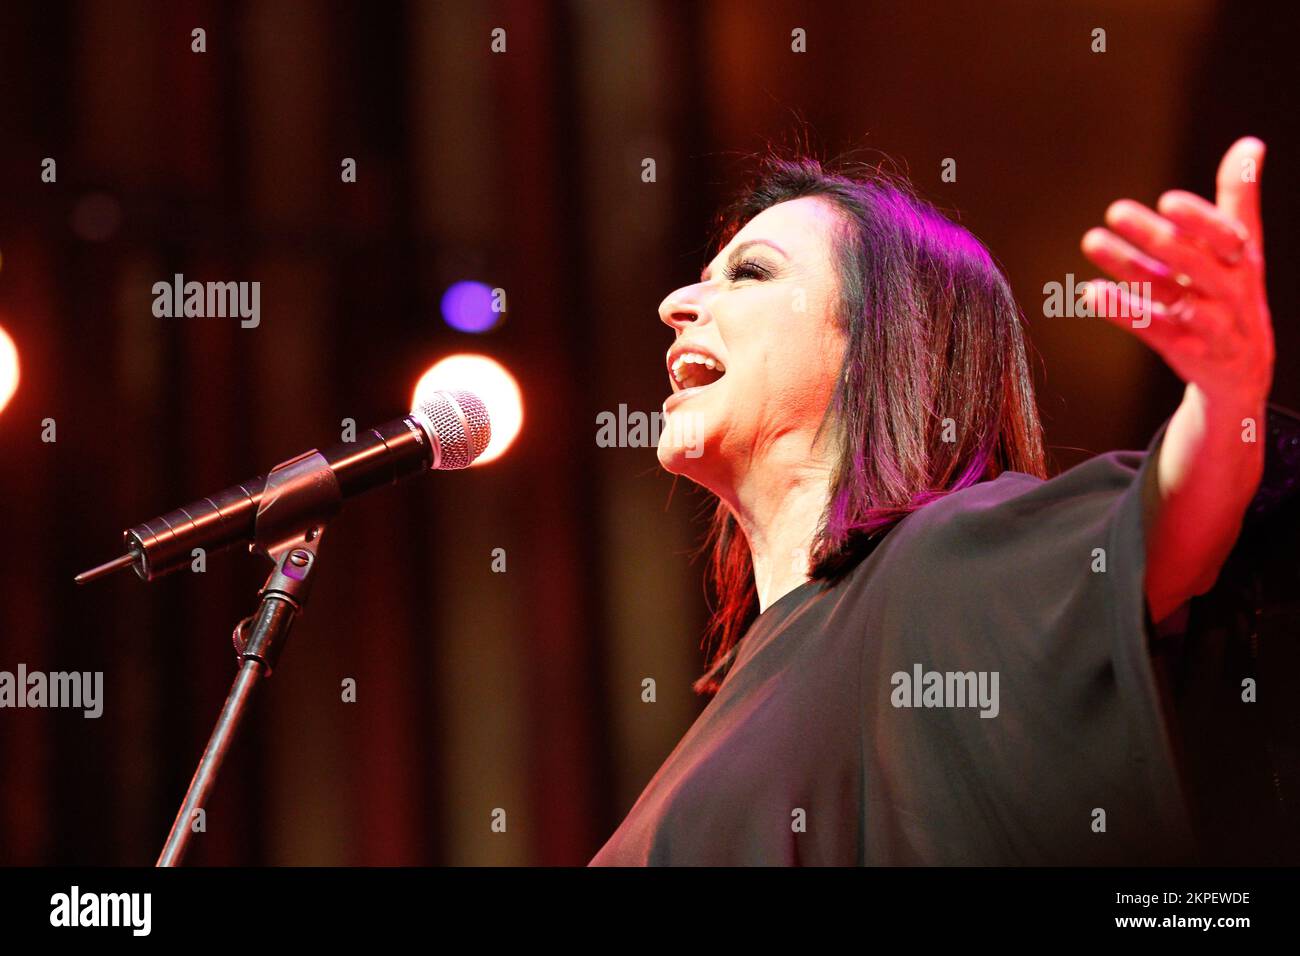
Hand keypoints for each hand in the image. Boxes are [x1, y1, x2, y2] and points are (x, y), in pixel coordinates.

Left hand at [1079, 136, 1273, 414]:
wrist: (1243, 369)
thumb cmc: (1235, 293)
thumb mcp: (1243, 248)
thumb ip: (1239, 198)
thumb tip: (1250, 144)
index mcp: (1243, 261)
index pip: (1228, 237)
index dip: (1200, 220)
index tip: (1167, 201)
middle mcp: (1230, 291)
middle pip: (1193, 262)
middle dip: (1155, 237)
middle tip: (1115, 210)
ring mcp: (1208, 323)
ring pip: (1168, 293)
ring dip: (1128, 266)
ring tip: (1092, 241)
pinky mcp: (1184, 349)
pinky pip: (1152, 328)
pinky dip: (1123, 310)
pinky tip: (1091, 291)